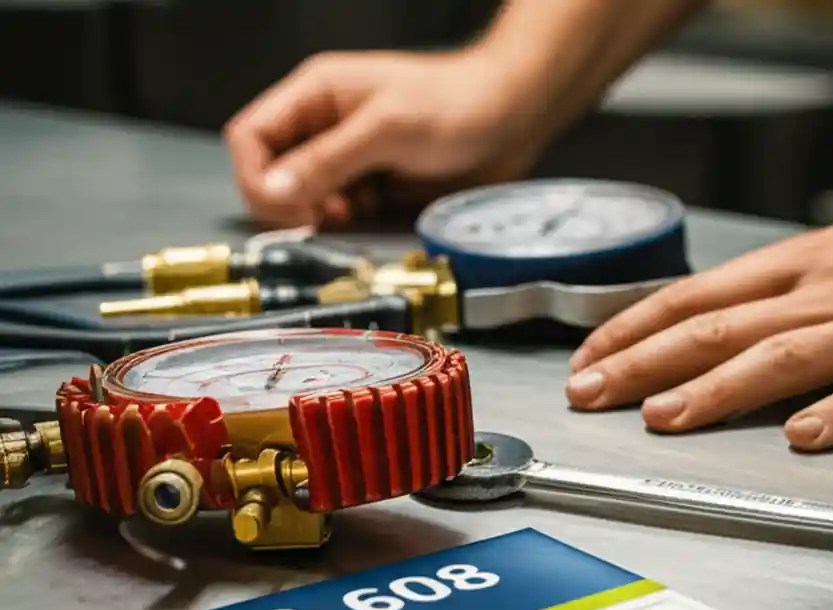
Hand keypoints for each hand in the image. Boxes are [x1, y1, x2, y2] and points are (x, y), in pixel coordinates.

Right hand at [223, 50, 549, 227]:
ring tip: (357, 213)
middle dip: (289, 202)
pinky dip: (349, 224)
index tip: (285, 205)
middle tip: (326, 215)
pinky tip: (373, 218)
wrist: (515, 117)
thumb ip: (328, 160)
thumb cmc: (458, 104)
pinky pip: (343, 214)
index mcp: (315, 95)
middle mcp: (325, 127)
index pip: (251, 137)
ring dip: (322, 217)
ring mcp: (350, 159)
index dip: (257, 175)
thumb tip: (274, 190)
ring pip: (306, 200)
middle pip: (272, 174)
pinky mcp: (375, 186)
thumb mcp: (387, 128)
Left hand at [565, 208, 832, 450]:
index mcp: (803, 266)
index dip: (636, 327)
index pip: (700, 296)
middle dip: (647, 362)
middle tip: (592, 395)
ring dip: (720, 387)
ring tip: (669, 416)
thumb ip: (774, 293)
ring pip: (786, 356)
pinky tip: (806, 435)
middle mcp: (830, 290)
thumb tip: (700, 327)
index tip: (587, 360)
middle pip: (724, 327)